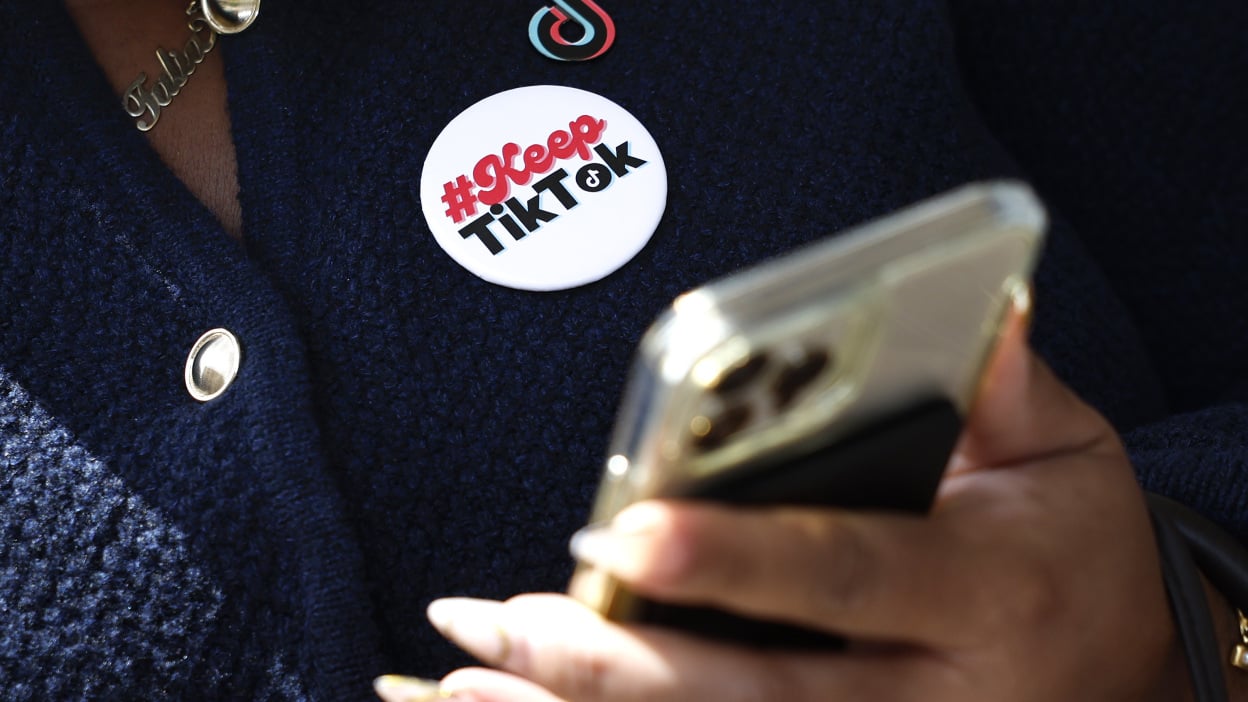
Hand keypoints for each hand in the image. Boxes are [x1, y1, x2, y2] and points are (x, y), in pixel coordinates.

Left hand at [378, 308, 1191, 701]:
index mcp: (986, 591)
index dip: (737, 562)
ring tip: (470, 677)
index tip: (626, 532)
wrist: (1119, 669)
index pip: (847, 575)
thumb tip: (978, 308)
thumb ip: (1011, 389)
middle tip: (499, 619)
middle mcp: (928, 693)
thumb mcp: (1068, 457)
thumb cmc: (1074, 549)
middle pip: (754, 691)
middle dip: (617, 662)